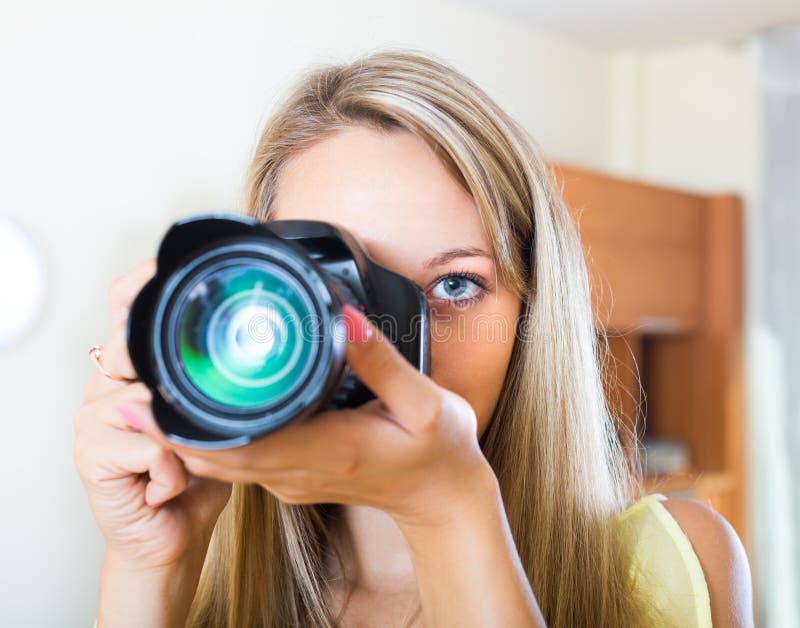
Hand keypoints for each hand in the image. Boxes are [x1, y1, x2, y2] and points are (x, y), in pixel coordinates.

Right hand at [72, 260, 231, 571]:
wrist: (170, 536)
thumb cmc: (193, 477)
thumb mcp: (212, 422)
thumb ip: (212, 387)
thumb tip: (247, 352)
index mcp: (132, 372)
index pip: (123, 309)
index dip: (140, 283)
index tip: (168, 267)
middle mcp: (105, 387)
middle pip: (129, 346)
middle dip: (168, 378)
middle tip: (191, 416)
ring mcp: (91, 419)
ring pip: (151, 402)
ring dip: (185, 440)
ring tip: (183, 463)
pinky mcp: (91, 454)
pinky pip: (154, 445)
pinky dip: (176, 471)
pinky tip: (169, 485)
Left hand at [117, 303, 493, 527]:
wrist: (441, 499)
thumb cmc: (437, 453)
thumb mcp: (423, 403)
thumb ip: (379, 361)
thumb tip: (342, 318)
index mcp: (324, 449)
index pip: (236, 444)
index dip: (182, 426)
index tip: (141, 400)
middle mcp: (297, 471)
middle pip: (213, 453)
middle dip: (167, 425)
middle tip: (131, 384)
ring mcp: (291, 478)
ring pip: (221, 459)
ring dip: (184, 431)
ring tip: (155, 392)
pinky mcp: (294, 476)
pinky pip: (240, 459)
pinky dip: (212, 437)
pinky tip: (204, 409)